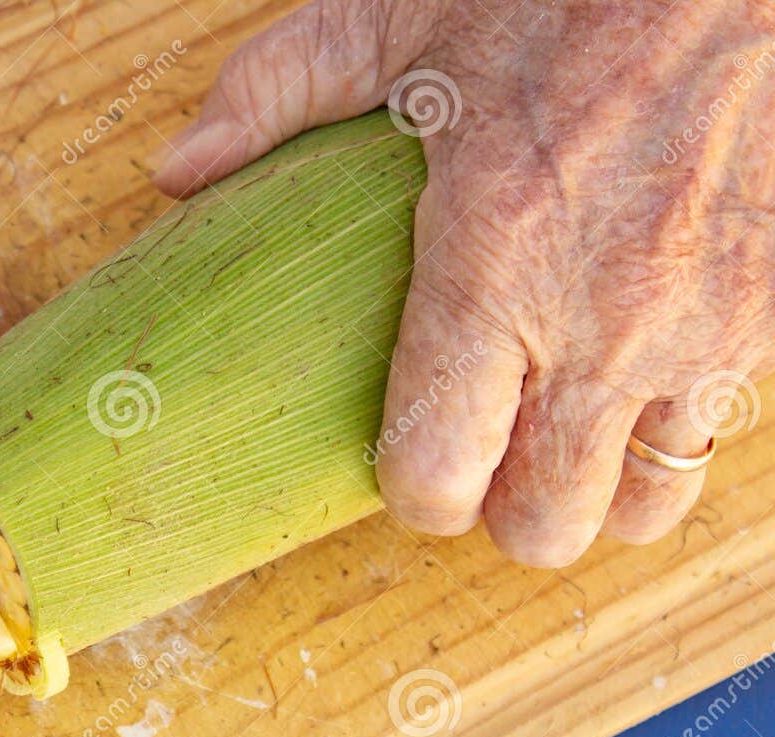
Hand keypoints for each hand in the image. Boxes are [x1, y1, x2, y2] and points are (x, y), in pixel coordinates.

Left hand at [155, 0, 774, 566]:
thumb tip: (178, 172)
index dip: (411, 492)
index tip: (405, 463)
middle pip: (542, 524)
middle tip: (484, 454)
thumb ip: (278, 92)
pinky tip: (641, 368)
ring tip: (565, 428)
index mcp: (493, 259)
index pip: (436, 472)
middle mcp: (606, 320)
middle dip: (500, 509)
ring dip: (597, 484)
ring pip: (645, 505)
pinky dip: (676, 425)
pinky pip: (720, 432)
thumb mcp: (405, 13)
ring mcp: (708, 325)